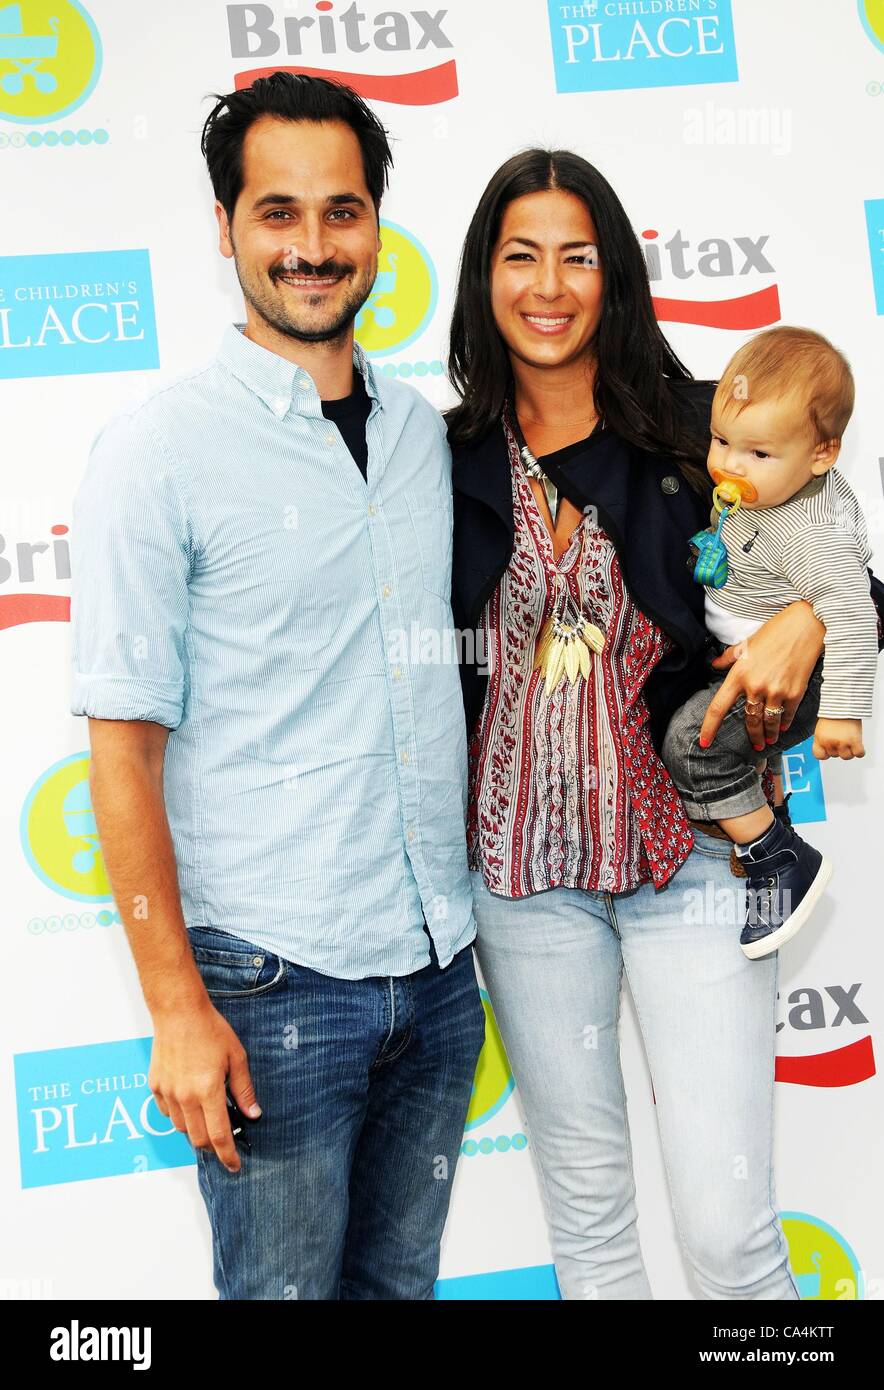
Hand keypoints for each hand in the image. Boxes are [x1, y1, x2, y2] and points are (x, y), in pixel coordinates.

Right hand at [148, 1001, 260, 1172]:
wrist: (178, 1012)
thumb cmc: (210, 1030)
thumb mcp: (237, 1057)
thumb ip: (244, 1089)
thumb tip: (253, 1114)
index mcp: (208, 1090)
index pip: (219, 1136)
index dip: (228, 1155)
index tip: (234, 1166)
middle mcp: (185, 1096)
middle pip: (198, 1139)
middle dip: (213, 1147)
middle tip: (224, 1141)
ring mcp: (167, 1092)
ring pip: (182, 1128)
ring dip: (196, 1130)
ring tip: (208, 1117)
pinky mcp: (155, 1086)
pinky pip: (167, 1113)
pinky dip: (180, 1116)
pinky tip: (190, 1103)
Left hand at [699, 600, 824, 749]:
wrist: (806, 625)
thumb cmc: (775, 631)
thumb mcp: (746, 643)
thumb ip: (728, 657)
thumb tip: (715, 664)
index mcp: (739, 675)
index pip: (718, 708)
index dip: (709, 728)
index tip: (704, 742)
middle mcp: (755, 686)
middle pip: (748, 721)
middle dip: (752, 736)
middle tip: (754, 745)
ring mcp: (776, 692)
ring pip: (768, 723)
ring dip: (768, 735)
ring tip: (768, 740)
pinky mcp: (795, 693)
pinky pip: (786, 716)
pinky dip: (784, 724)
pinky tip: (783, 728)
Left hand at [812, 717, 864, 759]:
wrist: (843, 703)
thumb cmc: (833, 713)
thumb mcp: (822, 728)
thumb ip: (824, 739)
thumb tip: (829, 751)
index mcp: (819, 739)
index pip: (819, 755)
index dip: (825, 753)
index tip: (829, 750)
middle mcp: (829, 742)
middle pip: (835, 755)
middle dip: (838, 748)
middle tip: (842, 738)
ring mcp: (842, 742)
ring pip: (847, 756)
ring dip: (849, 751)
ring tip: (850, 741)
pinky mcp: (854, 741)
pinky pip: (858, 754)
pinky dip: (860, 751)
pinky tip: (858, 746)